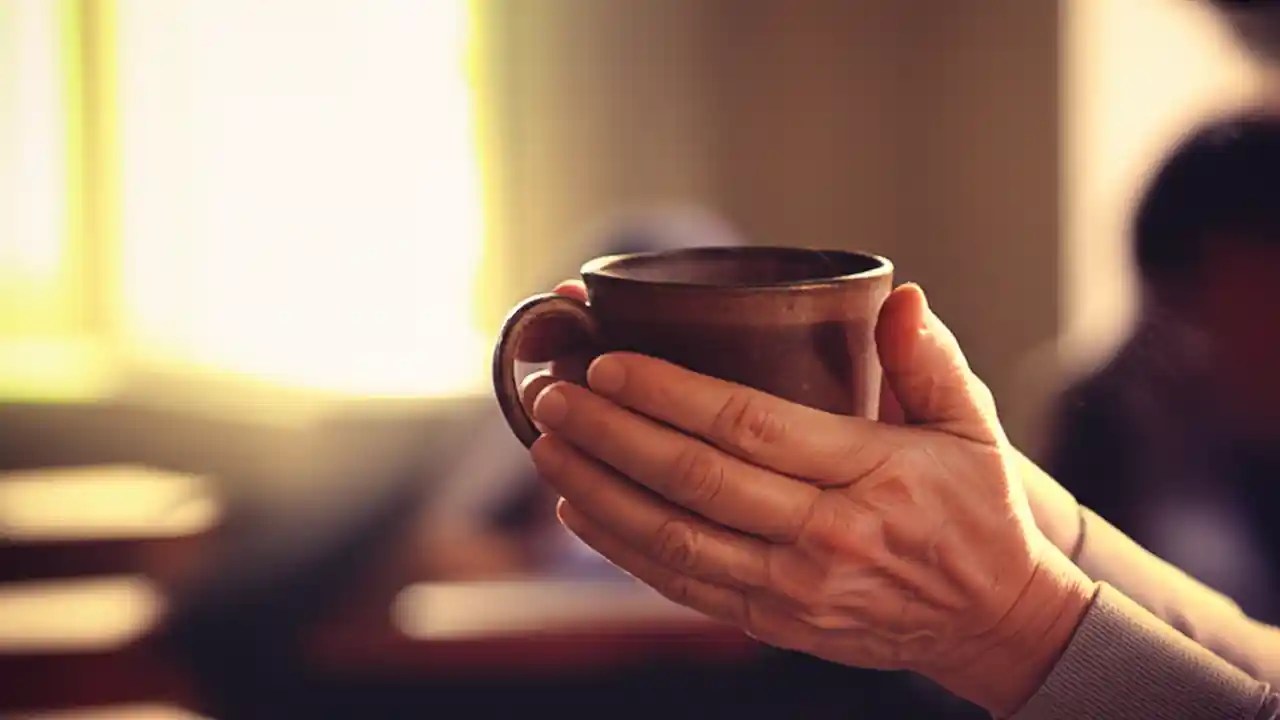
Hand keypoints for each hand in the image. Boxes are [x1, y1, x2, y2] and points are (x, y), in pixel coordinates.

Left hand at [526, 283, 1092, 714]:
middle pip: (695, 481)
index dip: (669, 394)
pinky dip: (622, 548)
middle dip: (611, 435)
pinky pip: (682, 584)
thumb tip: (899, 297)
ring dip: (599, 490)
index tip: (609, 363)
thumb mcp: (973, 427)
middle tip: (552, 394)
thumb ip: (930, 361)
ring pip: (673, 539)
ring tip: (547, 445)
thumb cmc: (976, 512)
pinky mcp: (773, 622)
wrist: (991, 622)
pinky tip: (580, 509)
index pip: (750, 427)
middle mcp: (826, 538)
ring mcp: (794, 589)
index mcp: (872, 475)